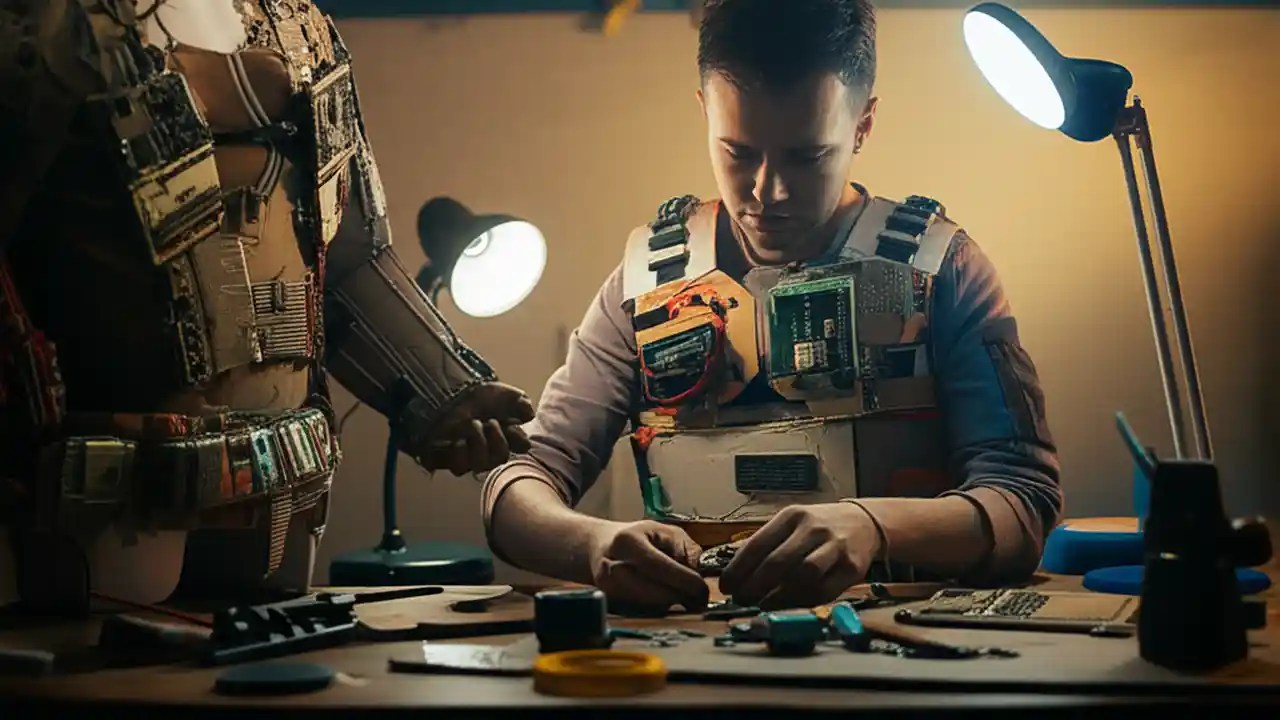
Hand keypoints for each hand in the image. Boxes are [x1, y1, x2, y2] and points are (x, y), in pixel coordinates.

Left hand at [411, 382, 534, 475]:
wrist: (451, 390)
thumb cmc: (479, 395)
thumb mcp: (506, 394)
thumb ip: (521, 403)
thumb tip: (529, 416)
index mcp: (506, 436)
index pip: (520, 447)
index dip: (517, 438)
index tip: (510, 425)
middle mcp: (490, 449)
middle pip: (501, 458)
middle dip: (497, 439)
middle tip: (489, 422)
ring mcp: (470, 456)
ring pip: (481, 465)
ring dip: (479, 445)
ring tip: (473, 425)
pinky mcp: (451, 459)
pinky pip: (459, 468)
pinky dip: (461, 453)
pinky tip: (459, 439)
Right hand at [587, 520, 709, 614]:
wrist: (599, 547)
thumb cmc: (638, 537)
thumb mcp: (665, 532)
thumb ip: (686, 549)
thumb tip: (699, 574)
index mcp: (627, 542)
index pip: (660, 567)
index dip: (685, 581)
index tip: (703, 589)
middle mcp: (612, 566)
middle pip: (654, 593)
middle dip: (681, 597)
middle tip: (698, 597)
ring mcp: (607, 588)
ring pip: (649, 607)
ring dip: (670, 604)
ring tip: (679, 593)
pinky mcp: (609, 604)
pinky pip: (641, 613)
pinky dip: (657, 608)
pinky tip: (662, 597)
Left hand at [719, 503, 881, 610]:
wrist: (863, 522)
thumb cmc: (817, 527)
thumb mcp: (791, 524)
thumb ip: (766, 544)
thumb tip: (734, 574)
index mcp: (792, 516)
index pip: (758, 544)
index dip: (738, 569)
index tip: (726, 586)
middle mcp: (813, 528)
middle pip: (778, 561)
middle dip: (755, 585)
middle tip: (742, 599)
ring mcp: (835, 547)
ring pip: (803, 575)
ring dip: (779, 595)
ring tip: (763, 604)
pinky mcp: (852, 567)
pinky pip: (824, 590)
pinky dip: (803, 601)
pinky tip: (789, 604)